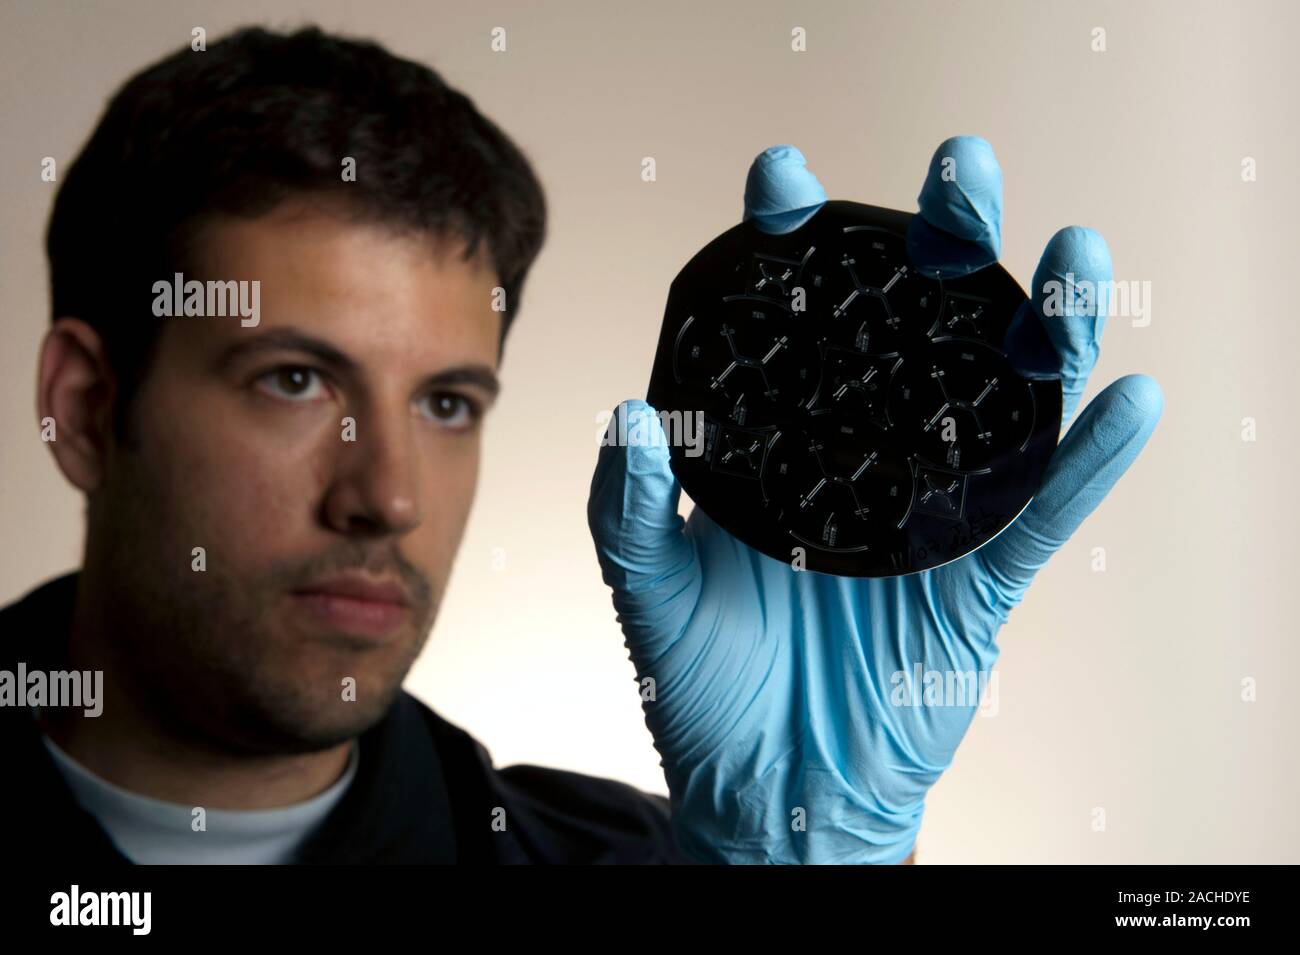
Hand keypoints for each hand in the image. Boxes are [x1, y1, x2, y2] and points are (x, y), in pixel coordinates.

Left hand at [587, 138, 1162, 863]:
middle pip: (913, 331)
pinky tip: (1125, 403)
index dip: (794, 245)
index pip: (791, 324)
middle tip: (960, 170)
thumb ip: (631, 509)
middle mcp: (862, 456)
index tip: (787, 179)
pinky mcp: (977, 577)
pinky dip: (1083, 464)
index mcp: (780, 444)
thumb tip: (628, 416)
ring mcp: (927, 511)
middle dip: (942, 244)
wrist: (769, 786)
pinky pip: (1039, 513)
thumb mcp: (650, 589)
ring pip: (997, 401)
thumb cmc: (704, 684)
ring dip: (1039, 327)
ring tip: (1063, 257)